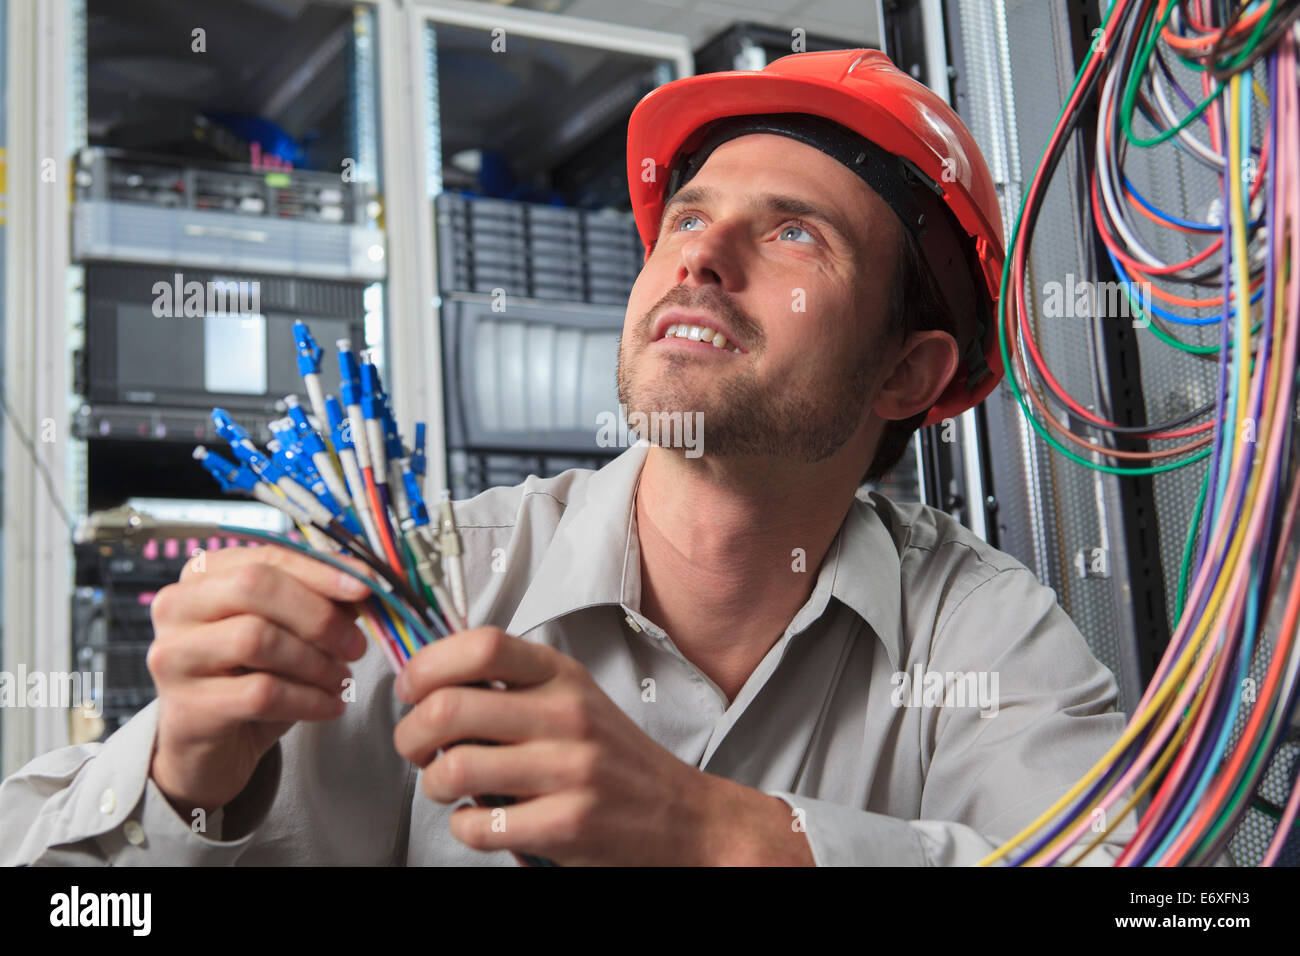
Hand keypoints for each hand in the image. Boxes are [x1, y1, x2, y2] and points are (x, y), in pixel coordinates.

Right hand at [147, 544, 372, 815]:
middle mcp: (177, 607)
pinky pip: (261, 693)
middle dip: (318, 615)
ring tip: (342, 679)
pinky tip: (331, 706)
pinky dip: (309, 699)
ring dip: (316, 662)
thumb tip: (365, 582)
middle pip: (255, 587)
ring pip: (257, 639)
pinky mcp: (185, 707)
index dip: (322, 569)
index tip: (366, 585)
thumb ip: (319, 601)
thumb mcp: (287, 632)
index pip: (267, 556)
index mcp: (203, 575)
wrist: (211, 748)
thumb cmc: (251, 678)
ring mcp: (174, 656)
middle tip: (356, 645)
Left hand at [392, 626, 813, 864]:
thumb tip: (430, 681)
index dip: (427, 666)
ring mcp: (569, 771)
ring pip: (455, 770)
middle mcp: (567, 715)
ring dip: (434, 784)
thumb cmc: (613, 757)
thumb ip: (514, 685)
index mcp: (563, 676)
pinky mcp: (568, 825)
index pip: (480, 646)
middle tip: (415, 748)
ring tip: (448, 787)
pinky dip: (464, 828)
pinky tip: (482, 822)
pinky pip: (478, 826)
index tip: (410, 690)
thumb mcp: (575, 699)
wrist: (684, 817)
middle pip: (449, 708)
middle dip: (410, 734)